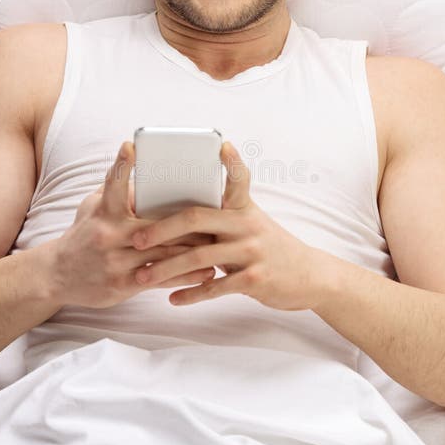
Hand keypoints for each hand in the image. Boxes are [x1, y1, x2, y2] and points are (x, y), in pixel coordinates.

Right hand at [47, 142, 216, 307]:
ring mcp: (115, 262)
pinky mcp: (122, 285)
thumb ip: (117, 193)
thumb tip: (147, 179)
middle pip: (157, 225)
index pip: (113, 184)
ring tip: (220, 243)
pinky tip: (207, 272)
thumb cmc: (83, 235)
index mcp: (103, 211)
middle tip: (217, 214)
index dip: (122, 165)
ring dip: (195, 249)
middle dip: (189, 222)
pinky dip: (187, 276)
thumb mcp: (92, 208)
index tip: (131, 146)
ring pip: (164, 253)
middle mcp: (108, 234)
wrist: (57, 276)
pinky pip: (161, 279)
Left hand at [131, 142, 323, 309]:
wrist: (309, 276)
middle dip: (161, 230)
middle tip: (135, 240)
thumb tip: (178, 213)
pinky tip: (173, 299)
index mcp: (243, 208)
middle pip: (196, 220)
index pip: (238, 178)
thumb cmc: (269, 246)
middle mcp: (247, 225)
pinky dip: (191, 293)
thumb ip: (222, 216)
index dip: (231, 161)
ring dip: (166, 269)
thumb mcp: (251, 224)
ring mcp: (252, 252)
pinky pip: (216, 287)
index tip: (221, 145)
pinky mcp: (255, 279)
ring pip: (199, 258)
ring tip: (143, 277)